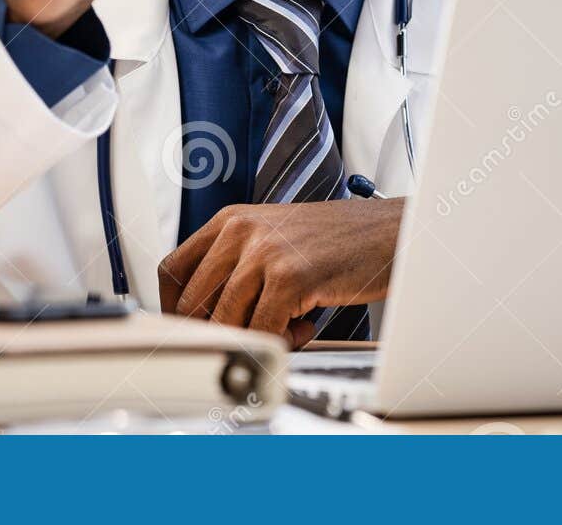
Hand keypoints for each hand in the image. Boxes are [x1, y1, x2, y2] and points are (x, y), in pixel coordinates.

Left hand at [158, 198, 404, 347]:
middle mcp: (240, 230)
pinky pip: (262, 329)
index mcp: (230, 220)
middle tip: (251, 334)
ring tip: (289, 328)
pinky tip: (305, 327)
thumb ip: (237, 265)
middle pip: (192, 302)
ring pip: (225, 320)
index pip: (173, 270)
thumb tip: (205, 315)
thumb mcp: (273, 238)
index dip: (177, 309)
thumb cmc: (337, 241)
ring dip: (254, 336)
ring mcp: (263, 252)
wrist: (389, 231)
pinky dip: (281, 342)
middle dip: (217, 331)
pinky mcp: (290, 276)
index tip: (199, 328)